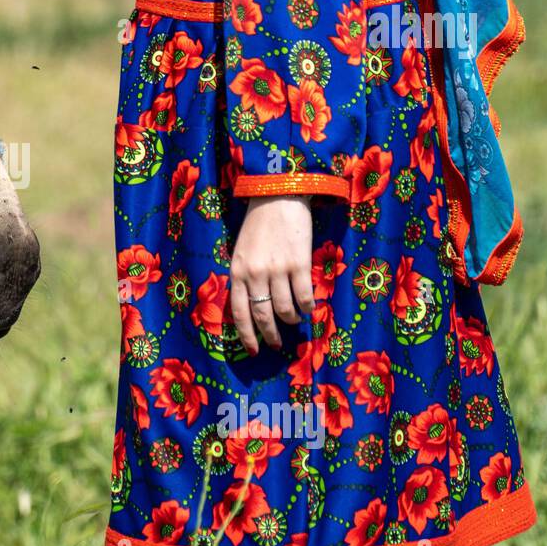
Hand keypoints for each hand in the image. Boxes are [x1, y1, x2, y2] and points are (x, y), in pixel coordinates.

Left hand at [229, 196, 315, 354]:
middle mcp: (254, 274)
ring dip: (292, 320)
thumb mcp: (242, 250)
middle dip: (270, 335)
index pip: (238, 312)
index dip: (246, 335)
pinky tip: (309, 308)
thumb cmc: (259, 223)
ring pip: (285, 310)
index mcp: (237, 271)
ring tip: (296, 319)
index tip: (253, 350)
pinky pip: (304, 297)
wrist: (278, 195)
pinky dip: (308, 307)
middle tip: (277, 344)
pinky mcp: (298, 264)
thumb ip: (245, 275)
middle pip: (262, 316)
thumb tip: (255, 304)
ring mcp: (277, 270)